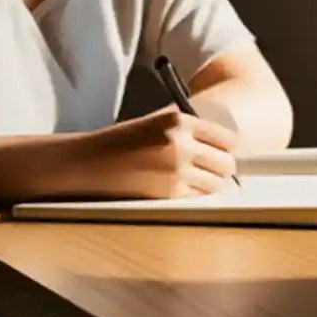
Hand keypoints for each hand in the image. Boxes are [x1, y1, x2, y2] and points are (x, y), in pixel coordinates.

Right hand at [76, 109, 237, 198]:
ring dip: (212, 182)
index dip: (227, 146)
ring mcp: (177, 170)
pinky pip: (200, 195)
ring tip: (199, 178)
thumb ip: (185, 124)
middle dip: (223, 166)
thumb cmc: (120, 141)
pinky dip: (197, 193)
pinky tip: (185, 186)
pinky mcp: (169, 192)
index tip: (223, 150)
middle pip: (227, 162)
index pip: (227, 137)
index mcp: (178, 121)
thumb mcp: (154, 121)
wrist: (89, 163)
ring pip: (217, 182)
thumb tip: (216, 134)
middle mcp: (181, 144)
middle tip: (215, 167)